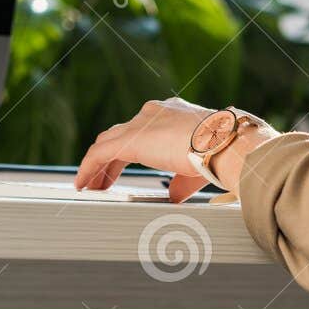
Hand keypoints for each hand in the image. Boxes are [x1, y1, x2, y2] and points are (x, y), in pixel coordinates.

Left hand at [74, 97, 281, 202]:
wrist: (225, 143)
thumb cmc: (222, 152)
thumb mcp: (197, 167)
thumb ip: (181, 180)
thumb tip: (173, 195)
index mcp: (171, 115)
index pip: (141, 132)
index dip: (128, 152)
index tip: (120, 170)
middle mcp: (153, 114)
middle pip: (120, 136)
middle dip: (109, 161)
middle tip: (102, 182)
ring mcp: (141, 124)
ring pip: (107, 143)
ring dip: (96, 165)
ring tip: (89, 185)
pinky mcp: (131, 139)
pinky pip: (100, 154)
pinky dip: (88, 168)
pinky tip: (83, 183)